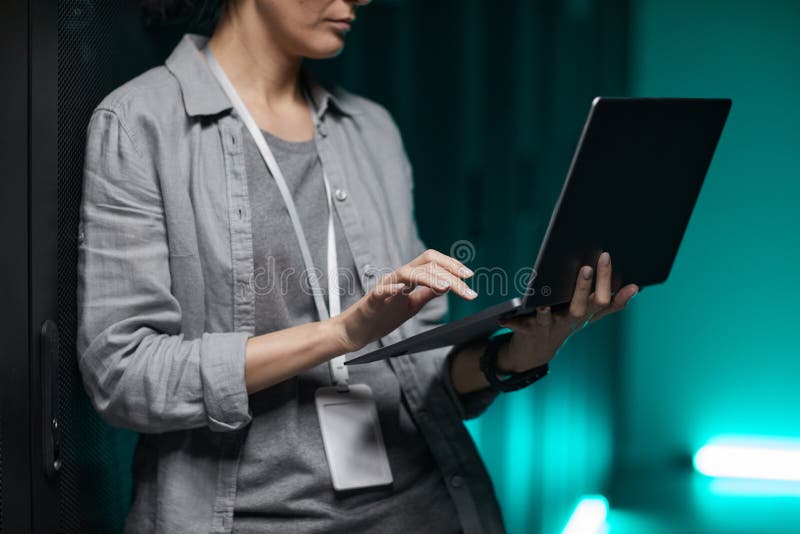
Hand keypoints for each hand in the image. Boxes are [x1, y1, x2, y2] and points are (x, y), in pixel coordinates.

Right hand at [334, 249, 476, 351]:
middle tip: (467, 287)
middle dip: (449, 272)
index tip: (469, 277)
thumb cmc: (382, 316)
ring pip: (408, 273)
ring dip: (429, 278)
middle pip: (425, 262)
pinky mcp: (371, 300)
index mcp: (409, 278)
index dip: (452, 266)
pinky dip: (392, 289)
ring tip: (446, 286)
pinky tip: (403, 291)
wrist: (356, 331)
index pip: (433, 262)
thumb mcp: (412, 305)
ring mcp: (384, 287)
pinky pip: (381, 291)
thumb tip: (448, 284)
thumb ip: (427, 293)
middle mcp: (398, 277)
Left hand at [497, 251, 638, 372]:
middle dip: (585, 287)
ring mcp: (550, 327)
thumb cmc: (564, 322)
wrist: (537, 351)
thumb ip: (612, 303)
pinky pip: (520, 327)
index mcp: (586, 313)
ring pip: (551, 319)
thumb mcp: (589, 314)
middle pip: (582, 307)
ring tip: (543, 304)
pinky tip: (504, 319)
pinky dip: (512, 322)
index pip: (604, 299)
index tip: (615, 267)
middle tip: (587, 267)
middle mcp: (571, 321)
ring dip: (547, 312)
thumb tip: (636, 287)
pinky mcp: (529, 331)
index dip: (611, 285)